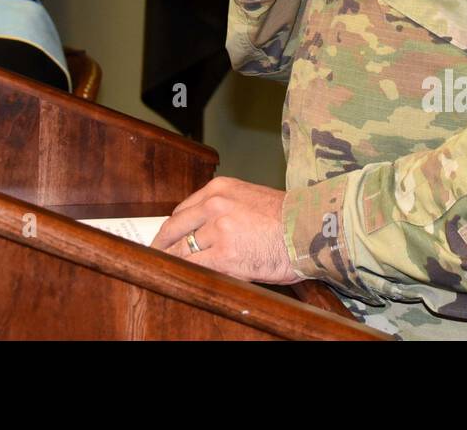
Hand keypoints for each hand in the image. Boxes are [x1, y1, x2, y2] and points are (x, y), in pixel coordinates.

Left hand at [149, 176, 299, 284]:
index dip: (172, 227)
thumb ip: (224, 208)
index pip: (183, 209)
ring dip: (174, 261)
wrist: (310, 230)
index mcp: (219, 188)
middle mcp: (214, 205)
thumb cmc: (287, 218)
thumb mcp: (250, 198)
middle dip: (162, 244)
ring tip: (167, 270)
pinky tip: (183, 278)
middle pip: (175, 227)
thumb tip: (202, 229)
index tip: (165, 237)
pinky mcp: (224, 255)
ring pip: (182, 249)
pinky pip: (195, 267)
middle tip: (156, 255)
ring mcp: (218, 230)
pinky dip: (187, 273)